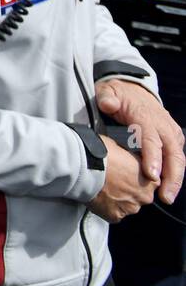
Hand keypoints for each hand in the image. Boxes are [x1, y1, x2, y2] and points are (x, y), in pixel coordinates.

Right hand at [89, 136, 158, 222]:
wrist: (83, 166)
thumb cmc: (102, 154)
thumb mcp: (121, 148)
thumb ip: (129, 158)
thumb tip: (124, 159)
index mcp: (151, 179)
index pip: (151, 181)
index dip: (136, 176)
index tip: (126, 173)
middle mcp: (145, 196)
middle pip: (140, 195)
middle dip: (128, 190)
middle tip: (112, 181)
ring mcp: (130, 208)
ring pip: (127, 206)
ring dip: (118, 200)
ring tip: (102, 189)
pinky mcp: (115, 216)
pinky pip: (113, 214)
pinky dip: (107, 208)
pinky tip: (98, 198)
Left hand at [96, 77, 184, 203]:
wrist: (133, 88)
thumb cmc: (118, 94)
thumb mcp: (108, 91)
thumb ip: (107, 98)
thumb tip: (108, 105)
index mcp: (146, 117)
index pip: (151, 139)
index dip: (153, 158)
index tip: (152, 176)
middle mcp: (163, 126)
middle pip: (172, 153)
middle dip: (171, 176)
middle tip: (165, 196)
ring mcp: (171, 132)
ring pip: (178, 157)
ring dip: (176, 178)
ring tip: (168, 197)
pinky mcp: (173, 137)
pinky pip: (178, 157)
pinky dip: (176, 173)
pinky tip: (169, 188)